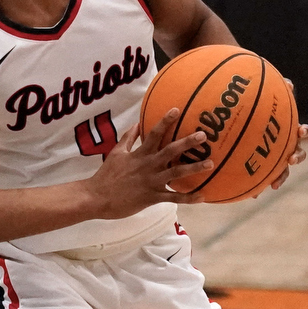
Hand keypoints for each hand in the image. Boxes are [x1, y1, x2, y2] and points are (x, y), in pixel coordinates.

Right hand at [86, 109, 212, 217]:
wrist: (97, 197)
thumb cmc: (107, 175)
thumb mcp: (116, 152)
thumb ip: (128, 138)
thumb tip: (138, 124)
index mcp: (140, 154)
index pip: (154, 133)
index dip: (166, 121)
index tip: (177, 110)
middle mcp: (148, 165)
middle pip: (170, 151)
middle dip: (187, 142)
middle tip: (203, 136)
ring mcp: (151, 182)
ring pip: (176, 173)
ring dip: (194, 168)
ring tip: (210, 164)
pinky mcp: (152, 197)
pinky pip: (173, 198)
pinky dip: (188, 198)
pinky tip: (202, 196)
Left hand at [261, 77, 307, 194]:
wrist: (246, 122)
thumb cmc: (258, 109)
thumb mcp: (266, 101)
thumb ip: (277, 92)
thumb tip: (289, 82)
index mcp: (288, 131)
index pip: (300, 131)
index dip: (302, 132)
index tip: (300, 131)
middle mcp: (286, 146)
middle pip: (297, 153)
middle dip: (296, 156)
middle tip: (291, 158)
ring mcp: (276, 158)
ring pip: (283, 170)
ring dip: (281, 177)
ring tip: (274, 184)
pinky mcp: (265, 169)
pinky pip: (263, 180)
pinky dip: (259, 188)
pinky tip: (252, 196)